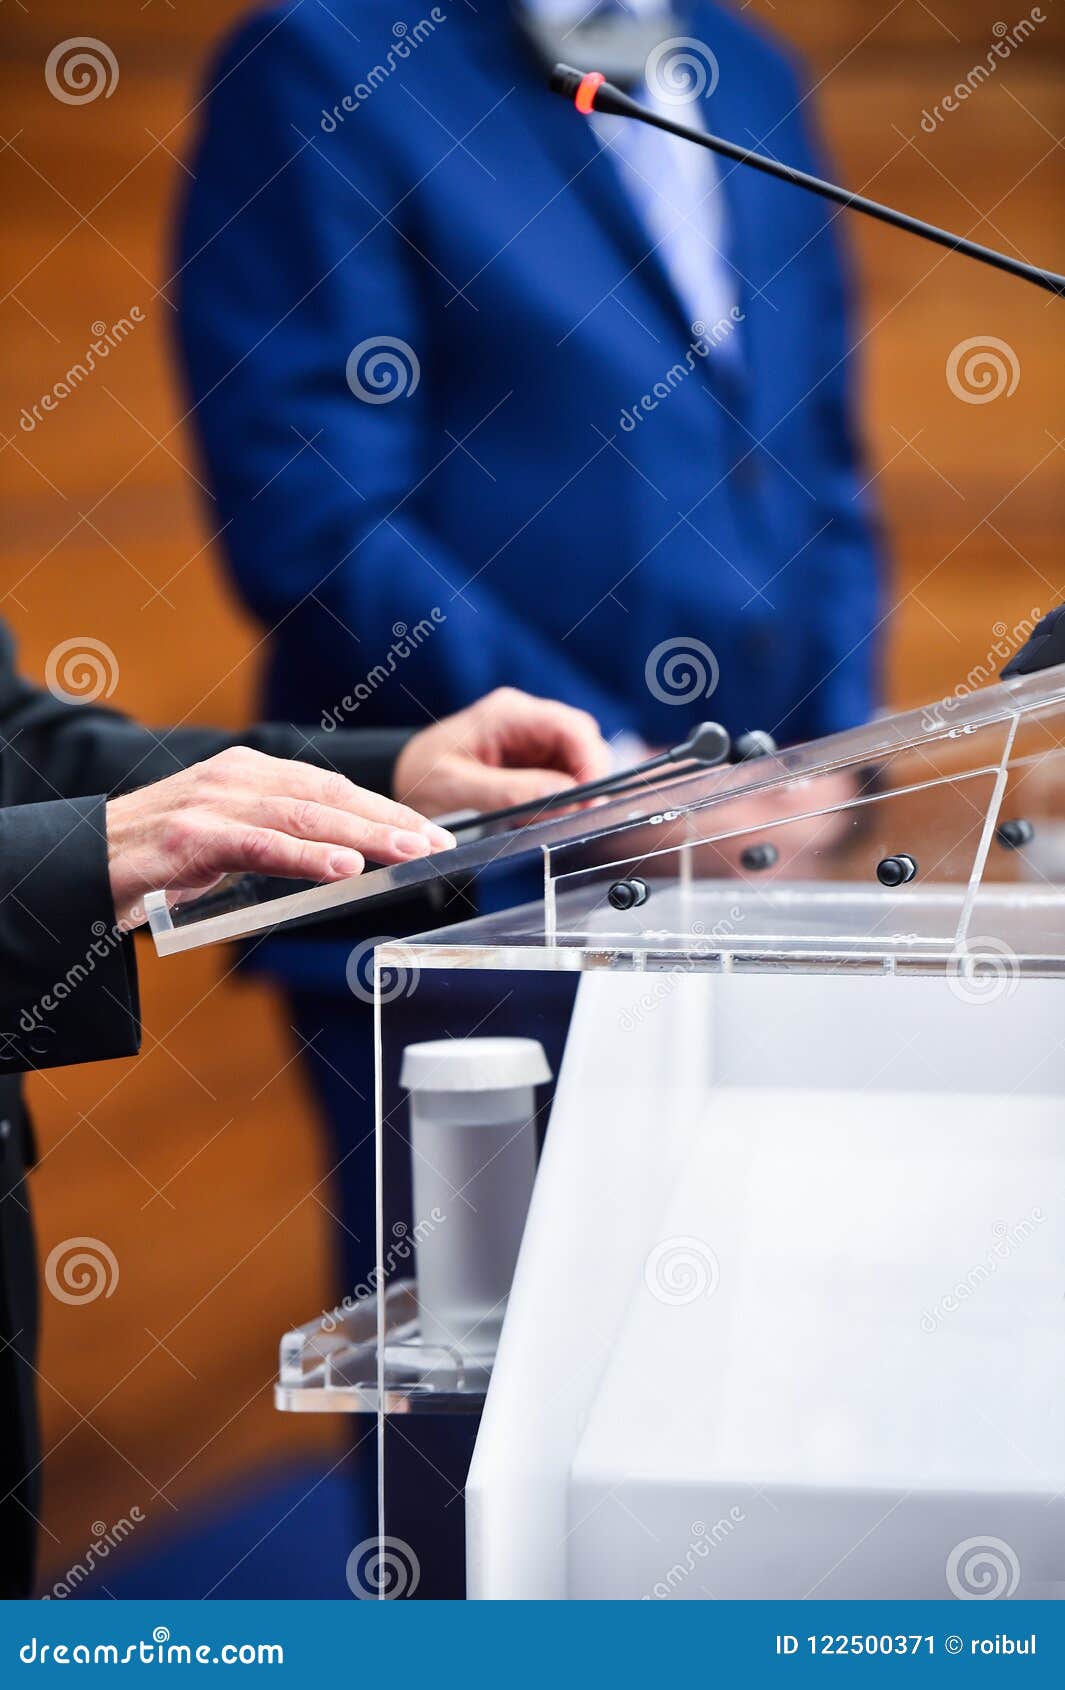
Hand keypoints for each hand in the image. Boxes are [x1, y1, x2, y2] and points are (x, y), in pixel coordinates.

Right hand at [106, 747, 454, 927]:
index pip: (333, 788)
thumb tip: (346, 864)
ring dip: (364, 835)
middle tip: (439, 844)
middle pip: (330, 796)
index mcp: (250, 773)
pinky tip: (344, 867)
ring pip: (305, 815)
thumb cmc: (157, 860)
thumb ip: (279, 843)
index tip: (432, 833)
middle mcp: (236, 777)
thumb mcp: (228, 843)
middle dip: (390, 820)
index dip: (385, 809)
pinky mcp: (190, 838)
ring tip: (409, 853)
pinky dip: (307, 856)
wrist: (79, 866)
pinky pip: (260, 846)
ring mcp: (212, 803)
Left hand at [392, 687, 611, 817]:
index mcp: (508, 713)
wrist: (401, 777)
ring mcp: (530, 738)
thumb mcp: (458, 788)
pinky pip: (562, 775)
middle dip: (587, 781)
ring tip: (551, 819)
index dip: (591, 763)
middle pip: (582, 742)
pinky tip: (542, 815)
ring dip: (574, 792)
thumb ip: (510, 792)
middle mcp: (526, 719)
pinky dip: (561, 799)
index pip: (571, 727)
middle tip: (577, 818)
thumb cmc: (420, 776)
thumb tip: (566, 796)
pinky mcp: (531, 759)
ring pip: (577, 761)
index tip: (592, 801)